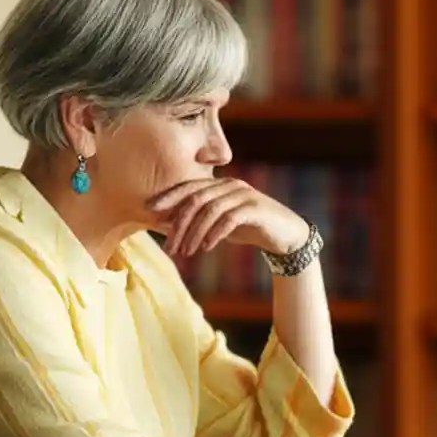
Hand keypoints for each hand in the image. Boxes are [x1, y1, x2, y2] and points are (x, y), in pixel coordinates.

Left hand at [148, 177, 309, 256]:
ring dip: (195, 233)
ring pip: (210, 210)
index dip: (169, 197)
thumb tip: (169, 227)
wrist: (285, 234)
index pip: (189, 187)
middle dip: (179, 224)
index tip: (150, 211)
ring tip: (186, 252)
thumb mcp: (221, 223)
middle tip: (170, 246)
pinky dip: (214, 234)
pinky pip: (228, 219)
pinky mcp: (255, 208)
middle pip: (196, 199)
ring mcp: (244, 195)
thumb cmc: (249, 229)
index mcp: (220, 184)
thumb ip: (201, 220)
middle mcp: (230, 185)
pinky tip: (206, 248)